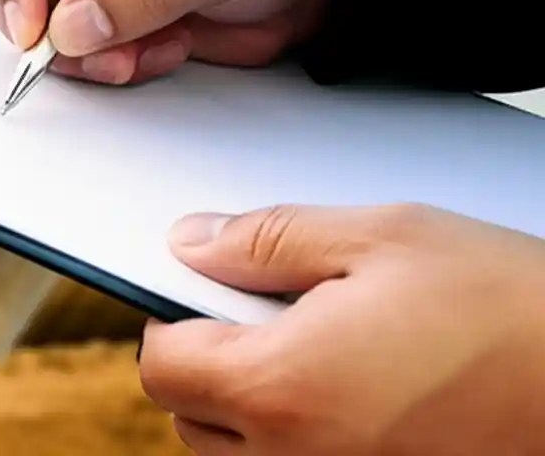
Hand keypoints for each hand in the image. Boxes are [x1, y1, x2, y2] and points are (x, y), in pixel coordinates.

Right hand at [0, 0, 328, 83]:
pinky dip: (102, 64)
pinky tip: (154, 49)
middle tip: (92, 52)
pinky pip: (60, 47)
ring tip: (147, 49)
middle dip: (41, 21)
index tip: (33, 24)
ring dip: (81, 53)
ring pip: (25, 16)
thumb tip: (69, 28)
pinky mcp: (85, 5)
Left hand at [140, 203, 544, 454]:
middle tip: (265, 314)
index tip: (201, 291)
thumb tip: (193, 244)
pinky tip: (352, 393)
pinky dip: (300, 436)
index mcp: (282, 387)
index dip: (169, 319)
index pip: (161, 367)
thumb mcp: (382, 238)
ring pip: (240, 455)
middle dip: (206, 363)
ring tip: (317, 352)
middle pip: (191, 419)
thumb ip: (267, 241)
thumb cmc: (510, 310)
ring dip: (249, 406)